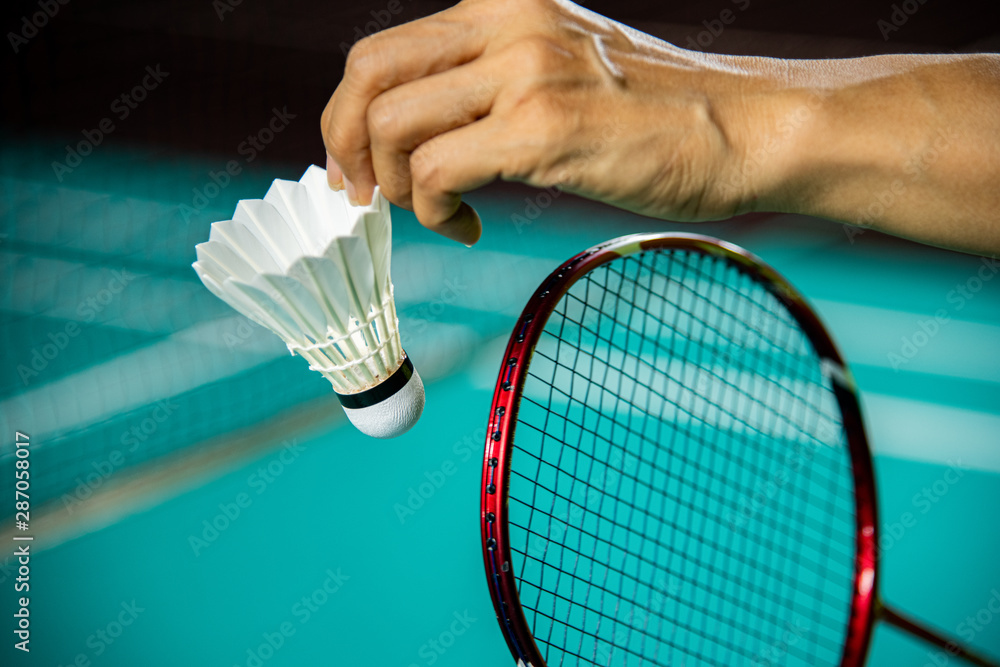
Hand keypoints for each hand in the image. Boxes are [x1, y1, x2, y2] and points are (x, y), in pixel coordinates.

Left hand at [320, 0, 786, 244]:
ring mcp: (524, 73)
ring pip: (393, 125)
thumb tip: (419, 131)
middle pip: (370, 73)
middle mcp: (506, 23)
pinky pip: (438, 172)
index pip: (386, 48)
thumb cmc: (656, 113)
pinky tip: (467, 227)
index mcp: (503, 2)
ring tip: (435, 212)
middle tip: (365, 195)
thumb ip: (490, 77)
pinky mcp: (542, 130)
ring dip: (394, 186)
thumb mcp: (561, 65)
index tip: (357, 163)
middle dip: (345, 143)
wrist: (744, 128)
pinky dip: (434, 213)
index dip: (350, 111)